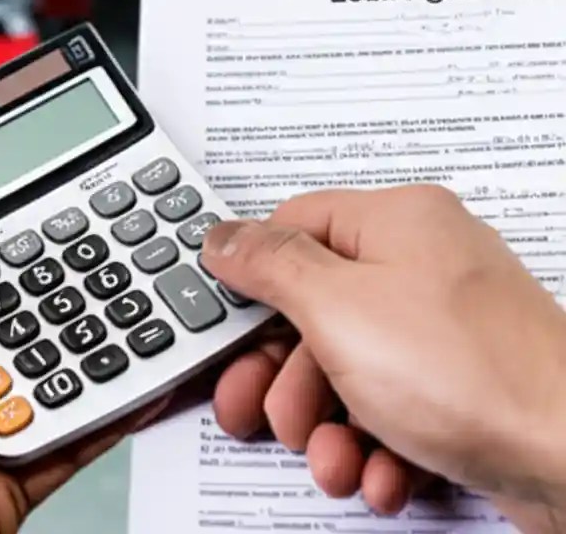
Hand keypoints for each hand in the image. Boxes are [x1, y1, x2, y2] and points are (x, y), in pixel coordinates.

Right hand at [204, 185, 565, 527]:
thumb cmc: (471, 375)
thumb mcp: (335, 308)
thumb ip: (269, 265)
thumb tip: (225, 236)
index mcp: (394, 223)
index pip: (291, 229)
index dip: (253, 285)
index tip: (230, 332)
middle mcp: (424, 266)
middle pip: (314, 313)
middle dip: (289, 382)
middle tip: (274, 417)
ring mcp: (448, 328)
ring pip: (351, 371)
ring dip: (330, 428)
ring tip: (338, 462)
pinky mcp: (466, 385)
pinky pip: (395, 407)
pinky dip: (378, 446)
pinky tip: (382, 473)